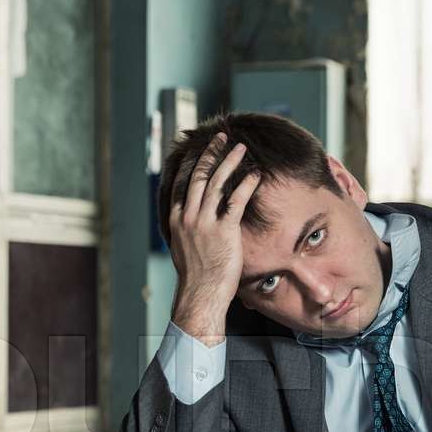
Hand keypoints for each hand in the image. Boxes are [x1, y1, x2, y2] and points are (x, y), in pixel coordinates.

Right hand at [167, 133, 261, 345]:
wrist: (201, 293)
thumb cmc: (196, 275)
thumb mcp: (183, 247)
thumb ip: (186, 230)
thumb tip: (189, 223)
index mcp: (176, 218)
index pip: (181, 182)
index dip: (192, 162)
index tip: (200, 148)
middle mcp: (188, 216)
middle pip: (199, 176)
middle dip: (211, 153)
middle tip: (221, 138)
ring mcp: (205, 222)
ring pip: (216, 183)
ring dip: (229, 162)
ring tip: (240, 148)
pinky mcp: (224, 231)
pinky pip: (236, 201)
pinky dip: (246, 184)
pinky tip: (254, 173)